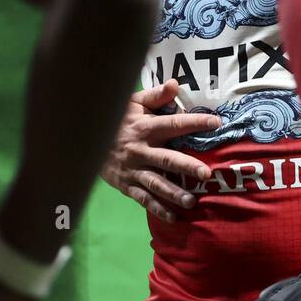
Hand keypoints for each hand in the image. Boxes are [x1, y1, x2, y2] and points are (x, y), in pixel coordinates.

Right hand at [100, 79, 221, 220]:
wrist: (85, 139)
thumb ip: (156, 95)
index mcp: (145, 128)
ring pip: (155, 183)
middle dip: (186, 167)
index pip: (174, 124)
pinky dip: (157, 209)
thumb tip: (175, 84)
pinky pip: (143, 199)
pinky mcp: (127, 185)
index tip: (215, 122)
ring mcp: (133, 170)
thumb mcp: (133, 103)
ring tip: (192, 201)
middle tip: (206, 174)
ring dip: (173, 193)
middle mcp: (141, 150)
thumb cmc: (117, 119)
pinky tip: (173, 217)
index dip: (195, 122)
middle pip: (167, 159)